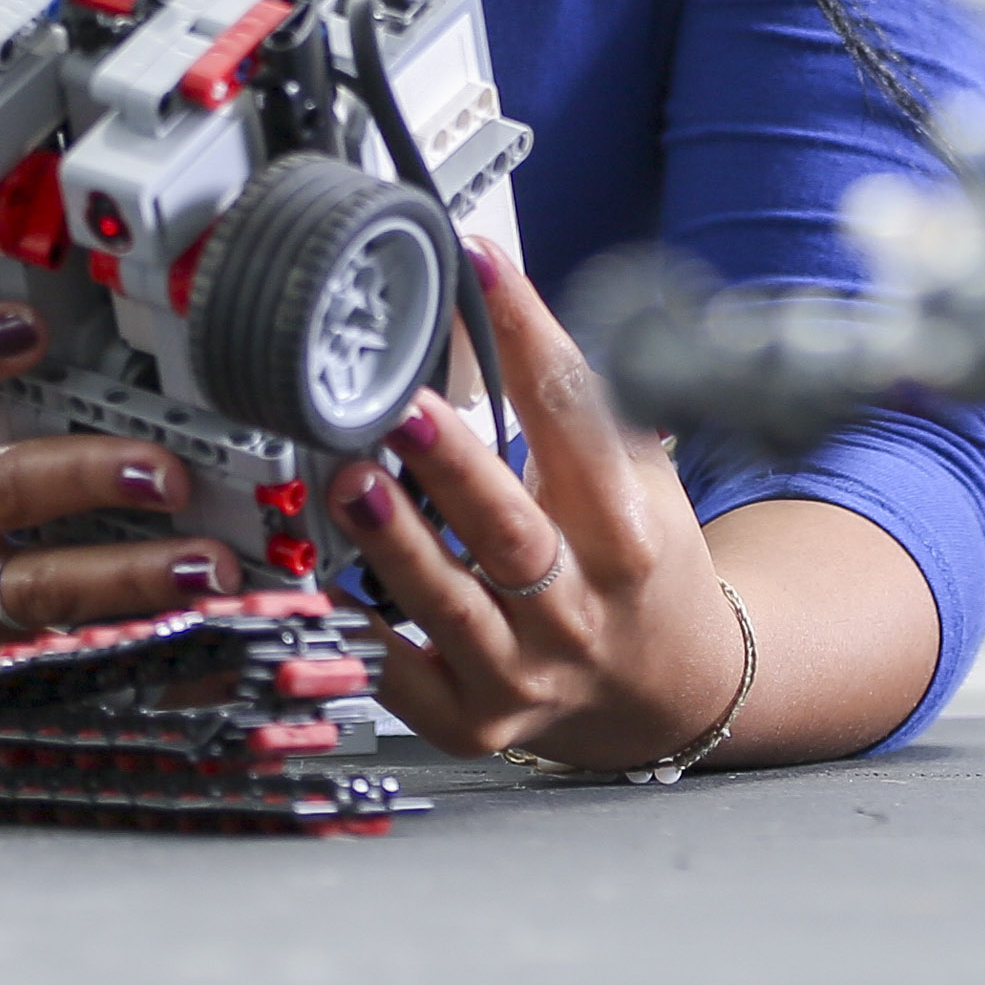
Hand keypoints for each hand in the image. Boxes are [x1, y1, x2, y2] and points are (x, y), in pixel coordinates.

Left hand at [325, 251, 749, 771]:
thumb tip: (498, 293)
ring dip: (395, 544)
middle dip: (453, 467)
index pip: (579, 420)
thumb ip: (577, 400)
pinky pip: (402, 677)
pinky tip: (320, 582)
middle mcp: (581, 609)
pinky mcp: (472, 720)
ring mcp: (526, 672)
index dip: (528, 336)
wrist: (665, 691)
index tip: (480, 265)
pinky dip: (360, 632)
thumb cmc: (640, 562)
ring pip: (451, 606)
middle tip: (400, 404)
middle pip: (511, 532)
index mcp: (628, 532)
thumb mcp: (637, 477)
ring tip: (346, 482)